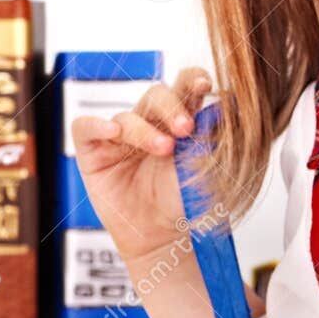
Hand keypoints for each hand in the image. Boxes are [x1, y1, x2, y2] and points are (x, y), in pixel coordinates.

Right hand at [71, 67, 212, 267]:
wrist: (164, 237)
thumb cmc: (186, 201)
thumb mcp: (208, 167)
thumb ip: (217, 135)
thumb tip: (233, 102)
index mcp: (179, 119)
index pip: (184, 86)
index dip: (192, 80)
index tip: (205, 85)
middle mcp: (149, 122)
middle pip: (156, 95)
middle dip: (172, 107)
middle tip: (187, 128)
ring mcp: (119, 136)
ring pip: (127, 116)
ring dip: (145, 130)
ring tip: (164, 149)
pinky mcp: (93, 152)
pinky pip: (85, 127)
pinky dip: (97, 125)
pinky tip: (113, 132)